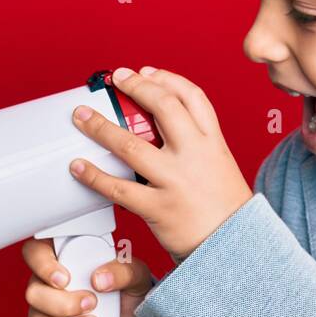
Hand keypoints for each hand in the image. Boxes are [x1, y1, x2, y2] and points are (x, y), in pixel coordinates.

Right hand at [22, 237, 155, 316]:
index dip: (42, 265)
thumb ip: (122, 271)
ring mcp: (44, 314)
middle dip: (62, 304)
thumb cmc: (128, 290)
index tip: (65, 280)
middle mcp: (47, 285)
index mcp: (64, 259)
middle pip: (33, 293)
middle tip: (92, 304)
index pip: (35, 252)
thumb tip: (99, 279)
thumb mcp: (135, 274)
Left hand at [67, 66, 252, 263]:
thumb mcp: (220, 163)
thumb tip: (160, 122)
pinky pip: (118, 188)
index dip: (166, 79)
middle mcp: (196, 155)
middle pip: (164, 108)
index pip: (192, 97)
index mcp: (213, 141)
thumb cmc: (224, 206)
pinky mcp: (159, 207)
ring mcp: (176, 180)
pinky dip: (93, 175)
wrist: (237, 244)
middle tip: (115, 80)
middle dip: (136, 87)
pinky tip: (78, 166)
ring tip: (81, 116)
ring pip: (131, 145)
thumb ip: (196, 142)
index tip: (144, 72)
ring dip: (100, 127)